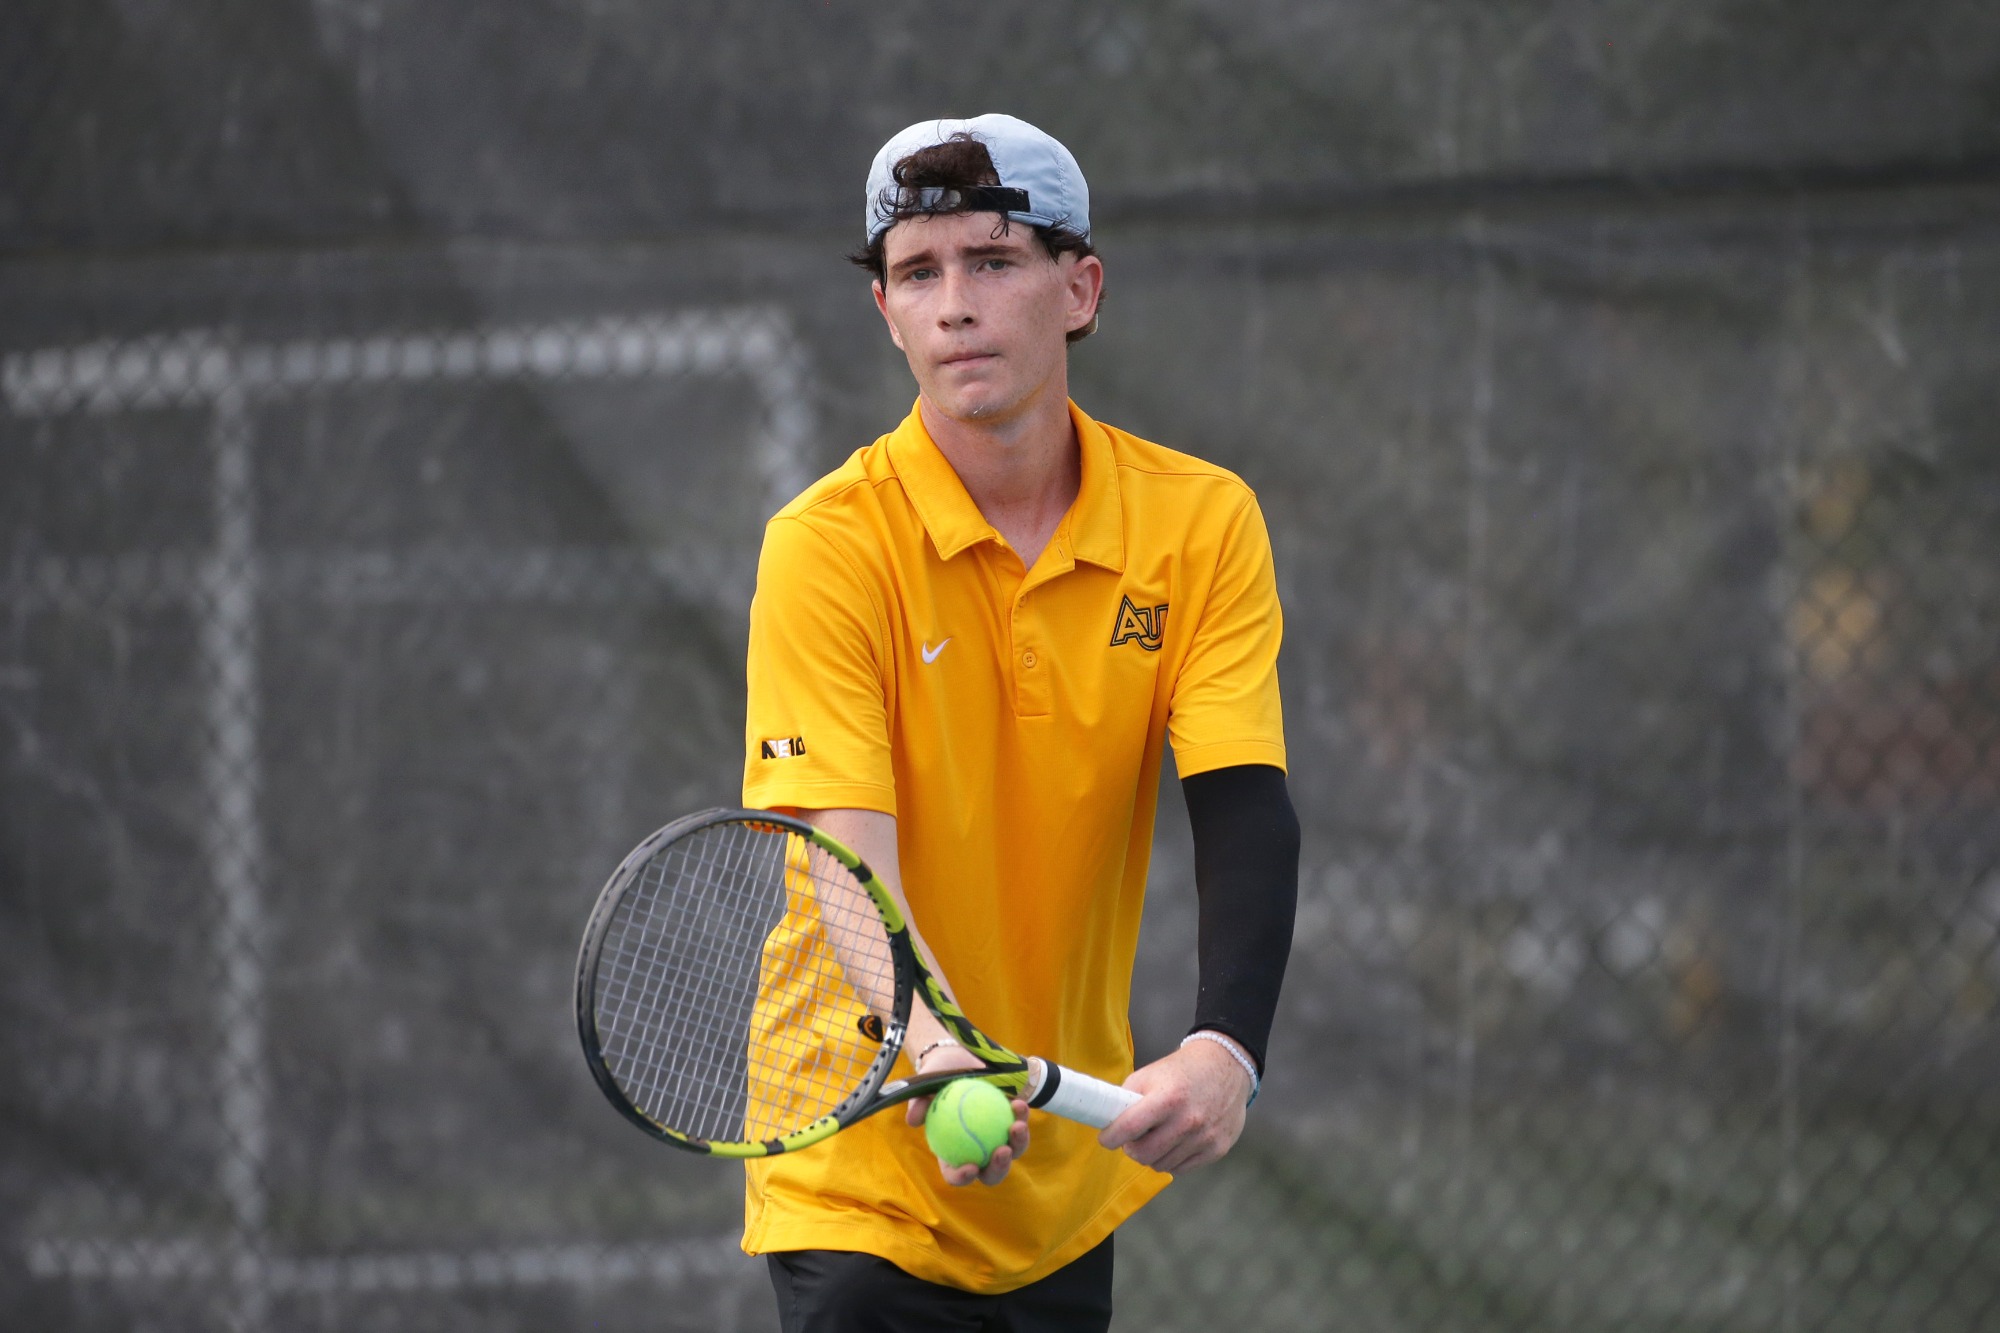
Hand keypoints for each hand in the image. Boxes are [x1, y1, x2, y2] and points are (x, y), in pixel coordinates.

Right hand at [903, 1045, 1030, 1186]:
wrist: (956, 1060)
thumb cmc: (936, 1078)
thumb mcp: (923, 1088)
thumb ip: (919, 1104)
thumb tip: (913, 1120)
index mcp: (952, 1153)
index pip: (956, 1175)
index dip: (963, 1177)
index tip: (971, 1166)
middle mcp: (977, 1151)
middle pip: (990, 1172)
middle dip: (999, 1168)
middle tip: (1002, 1151)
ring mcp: (996, 1138)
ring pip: (1013, 1151)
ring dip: (1019, 1143)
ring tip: (1017, 1126)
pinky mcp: (1011, 1121)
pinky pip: (1019, 1123)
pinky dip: (1021, 1116)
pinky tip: (1019, 1105)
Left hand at [1097, 1036, 1253, 1173]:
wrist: (1227, 1066)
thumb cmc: (1183, 1071)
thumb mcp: (1150, 1074)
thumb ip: (1127, 1098)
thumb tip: (1110, 1123)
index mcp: (1168, 1098)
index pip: (1130, 1127)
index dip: (1111, 1137)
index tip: (1106, 1138)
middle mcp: (1188, 1120)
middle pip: (1143, 1154)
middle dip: (1131, 1148)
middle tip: (1132, 1139)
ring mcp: (1205, 1137)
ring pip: (1161, 1164)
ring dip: (1152, 1155)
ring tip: (1156, 1137)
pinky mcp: (1217, 1149)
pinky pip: (1181, 1169)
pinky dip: (1171, 1159)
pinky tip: (1174, 1143)